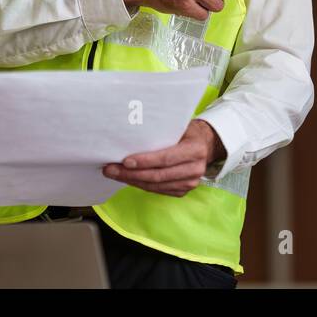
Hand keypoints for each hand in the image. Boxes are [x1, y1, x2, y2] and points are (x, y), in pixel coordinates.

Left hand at [103, 119, 225, 195]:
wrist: (206, 144)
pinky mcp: (184, 191)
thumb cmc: (187, 131)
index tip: (125, 161)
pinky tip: (128, 178)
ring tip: (114, 174)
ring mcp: (190, 183)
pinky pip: (158, 190)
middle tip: (110, 169)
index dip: (145, 161)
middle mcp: (195, 169)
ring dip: (132, 181)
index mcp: (194, 150)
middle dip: (131, 174)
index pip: (166, 158)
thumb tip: (130, 133)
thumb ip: (161, 131)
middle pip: (158, 175)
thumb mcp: (179, 125)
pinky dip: (141, 185)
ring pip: (155, 186)